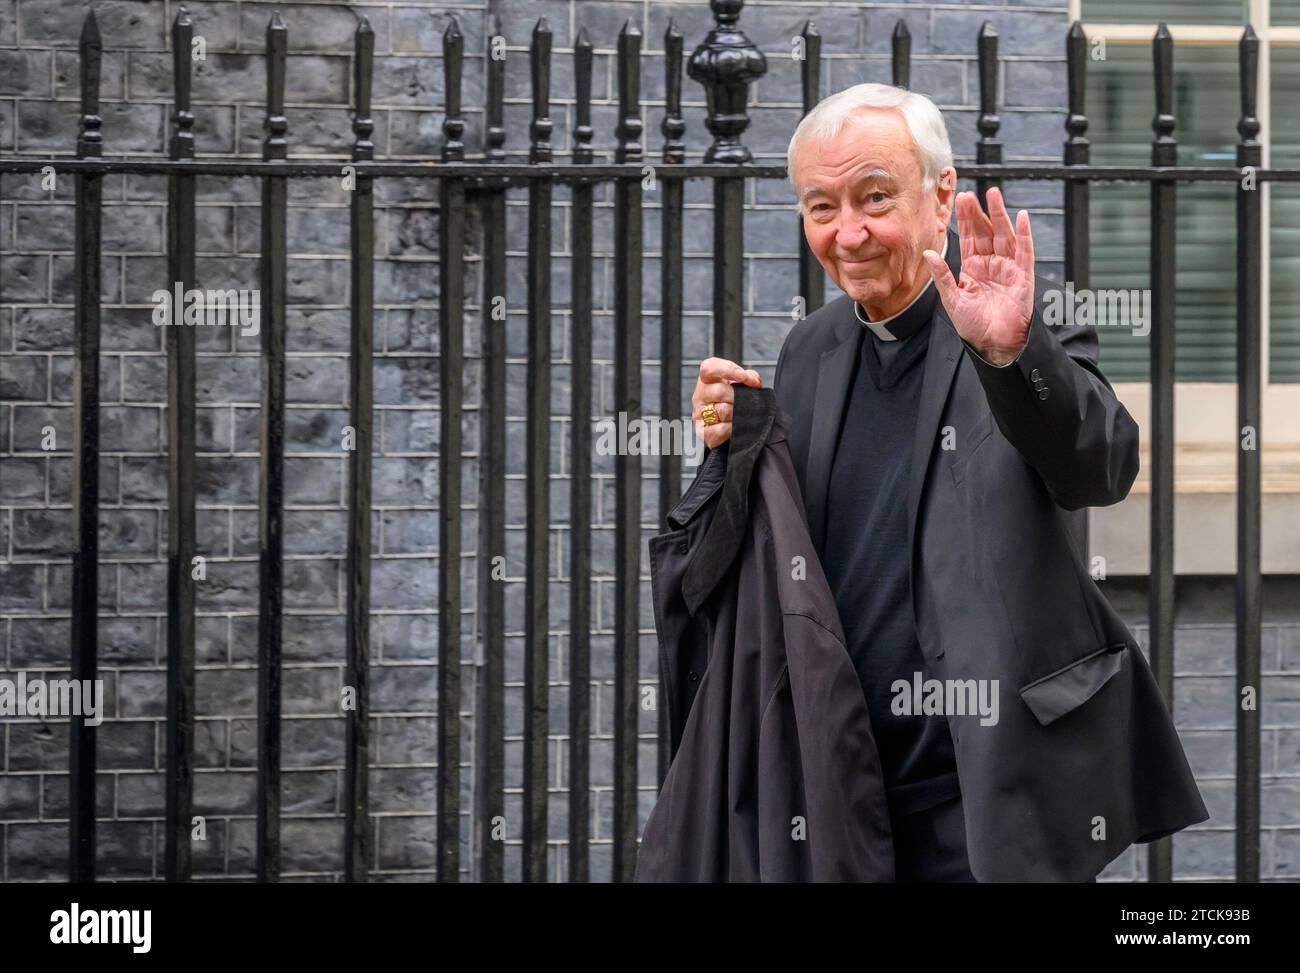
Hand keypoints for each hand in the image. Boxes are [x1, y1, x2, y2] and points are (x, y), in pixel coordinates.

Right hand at [691, 357, 762, 448]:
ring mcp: (699, 413)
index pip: (709, 368)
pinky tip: (734, 426)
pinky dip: (732, 428)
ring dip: (737, 413)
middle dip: (738, 397)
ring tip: (740, 414)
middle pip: (720, 391)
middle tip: (745, 402)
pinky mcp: (702, 431)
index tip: (744, 377)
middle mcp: (700, 394)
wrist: (729, 425)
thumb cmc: (734, 400)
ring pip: (722, 411)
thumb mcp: (741, 384)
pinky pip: (720, 429)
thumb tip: (753, 381)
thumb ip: (749, 377)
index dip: (728, 370)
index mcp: (708, 379)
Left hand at [924, 187, 1034, 365]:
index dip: (965, 220)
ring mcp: (1008, 269)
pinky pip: (1025, 252)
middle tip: (971, 194)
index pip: (969, 238)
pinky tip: (1021, 217)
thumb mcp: (953, 300)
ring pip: (1004, 235)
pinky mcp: (1023, 277)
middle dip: (978, 212)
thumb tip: (929, 253)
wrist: (992, 345)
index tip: (960, 200)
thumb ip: (943, 276)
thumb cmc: (973, 327)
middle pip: (985, 232)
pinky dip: (1024, 235)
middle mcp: (991, 265)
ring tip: (993, 195)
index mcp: (973, 269)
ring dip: (999, 215)